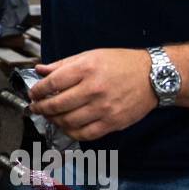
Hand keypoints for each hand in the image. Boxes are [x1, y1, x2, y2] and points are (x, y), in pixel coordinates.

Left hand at [26, 49, 157, 140]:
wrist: (154, 76)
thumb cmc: (122, 63)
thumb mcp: (91, 55)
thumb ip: (63, 64)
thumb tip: (40, 70)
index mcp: (86, 69)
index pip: (52, 83)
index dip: (38, 90)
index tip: (34, 93)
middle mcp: (94, 89)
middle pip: (57, 105)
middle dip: (41, 108)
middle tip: (36, 107)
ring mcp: (104, 108)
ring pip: (68, 122)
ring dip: (54, 121)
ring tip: (50, 116)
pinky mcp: (113, 123)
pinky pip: (85, 134)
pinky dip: (71, 133)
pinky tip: (66, 127)